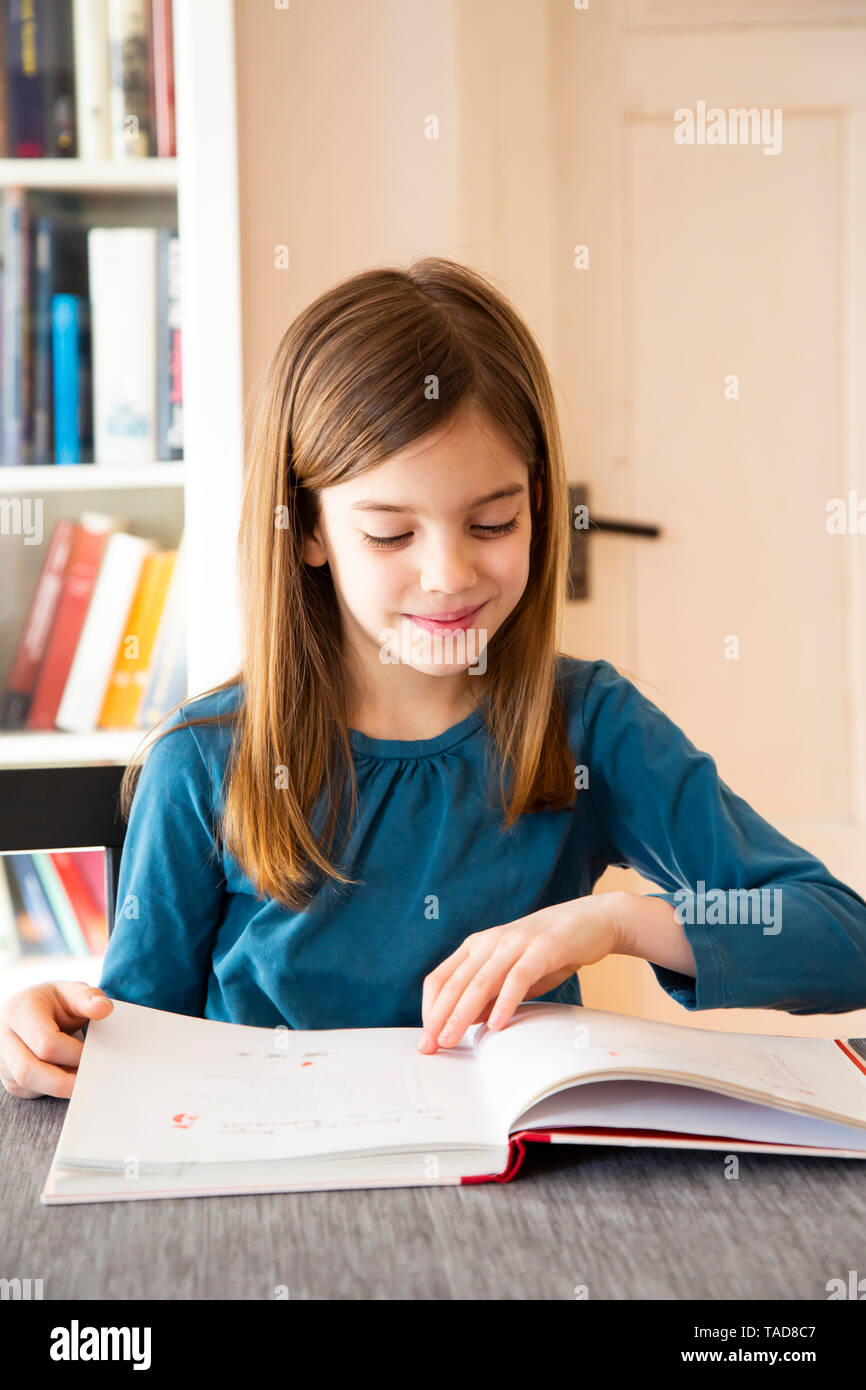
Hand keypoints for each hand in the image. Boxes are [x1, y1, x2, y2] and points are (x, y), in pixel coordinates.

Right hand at [0, 982, 113, 1098]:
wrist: (30, 1010)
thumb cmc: (53, 1002)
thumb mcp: (70, 991)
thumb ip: (88, 997)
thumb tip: (104, 1009)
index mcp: (19, 1012)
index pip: (46, 1043)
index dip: (74, 1054)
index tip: (96, 1056)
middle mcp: (3, 1037)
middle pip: (29, 1071)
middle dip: (64, 1082)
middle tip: (92, 1082)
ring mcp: (2, 1060)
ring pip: (27, 1085)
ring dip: (59, 1087)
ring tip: (83, 1078)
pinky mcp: (8, 1077)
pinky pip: (30, 1091)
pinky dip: (53, 1089)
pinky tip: (70, 1078)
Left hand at [418, 893, 626, 1052]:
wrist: (592, 920)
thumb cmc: (549, 950)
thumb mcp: (511, 974)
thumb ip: (489, 994)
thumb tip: (466, 1021)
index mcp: (477, 947)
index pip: (440, 979)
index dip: (429, 1009)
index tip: (426, 1037)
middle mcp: (489, 942)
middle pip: (455, 983)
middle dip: (439, 1017)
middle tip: (430, 1046)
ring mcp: (515, 943)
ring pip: (480, 981)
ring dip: (462, 1013)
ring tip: (451, 1038)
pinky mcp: (542, 948)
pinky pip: (518, 978)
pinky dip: (505, 1002)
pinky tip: (497, 1024)